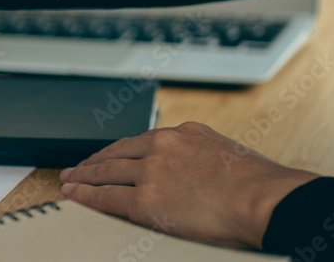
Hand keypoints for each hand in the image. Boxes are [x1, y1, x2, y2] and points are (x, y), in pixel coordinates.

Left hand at [58, 121, 318, 248]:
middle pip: (117, 152)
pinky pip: (107, 196)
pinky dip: (85, 194)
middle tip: (77, 166)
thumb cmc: (261, 187)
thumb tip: (199, 171)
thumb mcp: (228, 154)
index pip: (141, 141)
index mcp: (184, 133)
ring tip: (67, 179)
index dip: (119, 151)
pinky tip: (72, 194)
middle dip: (94, 160)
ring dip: (83, 176)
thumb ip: (203, 157)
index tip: (106, 156)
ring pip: (106, 171)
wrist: (266, 200)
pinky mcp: (146, 199)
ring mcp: (152, 171)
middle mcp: (163, 145)